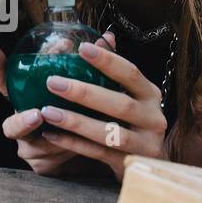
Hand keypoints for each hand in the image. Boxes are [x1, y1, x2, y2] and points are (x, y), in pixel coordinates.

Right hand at [0, 32, 118, 177]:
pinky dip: (64, 154)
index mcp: (27, 100)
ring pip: (33, 147)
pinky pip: (50, 162)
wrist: (87, 148)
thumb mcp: (83, 89)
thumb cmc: (82, 112)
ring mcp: (31, 148)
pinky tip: (79, 149)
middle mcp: (23, 125)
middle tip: (38, 114)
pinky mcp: (43, 165)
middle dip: (23, 120)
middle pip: (12, 125)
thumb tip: (107, 37)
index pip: (6, 83)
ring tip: (68, 137)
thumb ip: (89, 65)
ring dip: (53, 142)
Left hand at [22, 38, 166, 181]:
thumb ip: (116, 70)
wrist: (148, 166)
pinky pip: (98, 153)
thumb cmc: (133, 123)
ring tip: (47, 111)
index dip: (108, 60)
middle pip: (120, 104)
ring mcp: (145, 144)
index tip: (81, 48)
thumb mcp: (130, 95)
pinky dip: (73, 144)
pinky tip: (51, 134)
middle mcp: (153, 119)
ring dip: (76, 121)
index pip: (131, 73)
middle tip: (52, 82)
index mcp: (151, 95)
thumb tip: (105, 37)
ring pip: (109, 133)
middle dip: (84, 93)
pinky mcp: (130, 165)